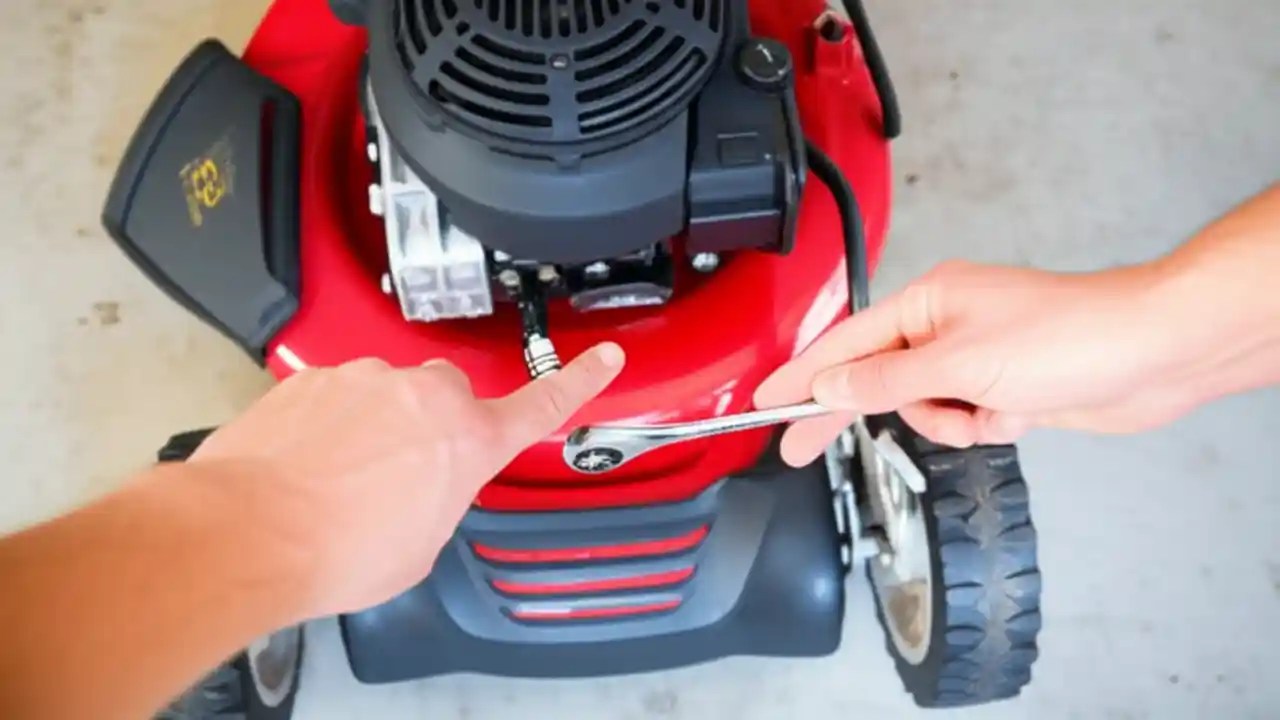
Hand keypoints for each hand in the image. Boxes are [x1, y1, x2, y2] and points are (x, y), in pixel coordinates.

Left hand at [190, 343, 624, 618]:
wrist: (252, 531)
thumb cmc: (338, 550)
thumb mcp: (420, 546)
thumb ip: (439, 500)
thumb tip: (422, 488)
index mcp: (468, 441)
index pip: (540, 405)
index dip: (579, 381)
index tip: (604, 357)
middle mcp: (425, 398)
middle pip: (448, 396)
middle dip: (432, 426)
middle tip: (398, 476)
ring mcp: (367, 380)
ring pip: (387, 395)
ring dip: (374, 428)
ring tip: (338, 481)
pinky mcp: (316, 376)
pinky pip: (336, 396)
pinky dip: (328, 426)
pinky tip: (307, 465)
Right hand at [755, 260, 1207, 465]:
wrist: (1153, 353)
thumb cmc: (1069, 337)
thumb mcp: (961, 365)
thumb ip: (887, 382)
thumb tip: (831, 389)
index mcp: (927, 302)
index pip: (843, 345)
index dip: (800, 376)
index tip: (764, 401)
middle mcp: (946, 326)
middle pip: (873, 378)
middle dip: (847, 413)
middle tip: (798, 448)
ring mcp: (977, 357)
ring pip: (923, 407)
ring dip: (946, 422)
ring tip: (982, 414)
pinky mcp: (1006, 386)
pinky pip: (965, 419)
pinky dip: (983, 426)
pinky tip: (1015, 415)